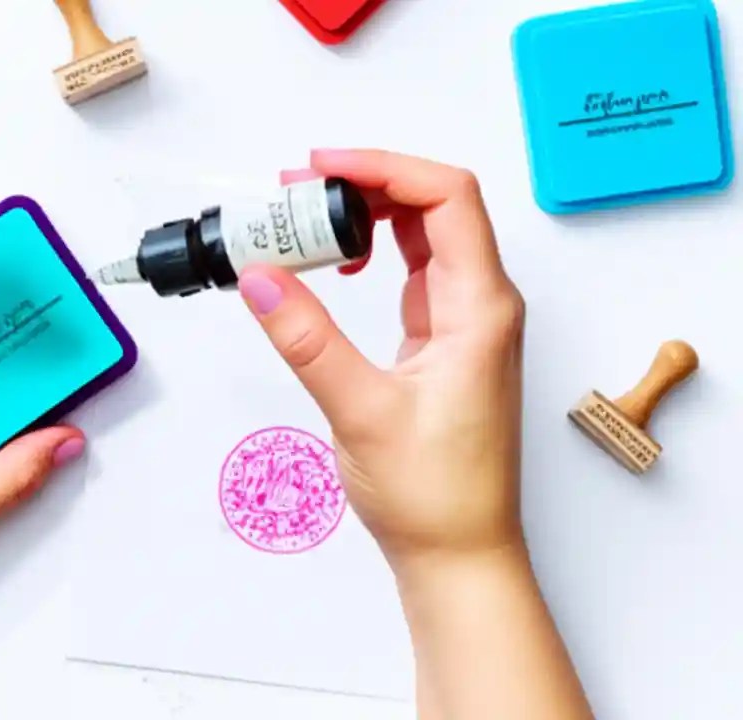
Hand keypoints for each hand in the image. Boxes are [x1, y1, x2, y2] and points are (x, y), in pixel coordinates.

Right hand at [241, 152, 591, 719]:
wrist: (459, 553)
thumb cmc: (434, 496)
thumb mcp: (360, 411)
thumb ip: (307, 338)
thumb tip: (262, 276)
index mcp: (481, 310)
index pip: (447, 198)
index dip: (385, 167)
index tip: (323, 167)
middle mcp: (482, 306)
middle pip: (433, 206)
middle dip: (365, 183)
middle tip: (297, 191)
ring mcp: (465, 322)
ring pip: (422, 235)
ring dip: (366, 215)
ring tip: (306, 217)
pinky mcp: (444, 341)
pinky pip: (412, 271)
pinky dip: (372, 251)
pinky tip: (337, 261)